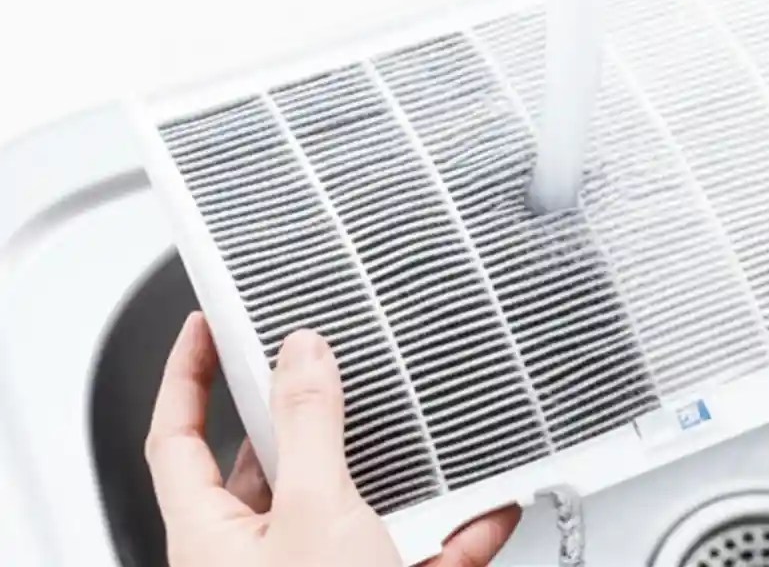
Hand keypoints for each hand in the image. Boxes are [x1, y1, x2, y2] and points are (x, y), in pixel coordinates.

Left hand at [146, 313, 519, 565]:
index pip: (177, 436)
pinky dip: (459, 533)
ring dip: (402, 476)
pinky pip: (420, 554)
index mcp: (211, 535)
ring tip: (423, 429)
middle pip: (274, 467)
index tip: (208, 325)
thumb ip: (309, 425)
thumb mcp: (313, 511)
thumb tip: (301, 353)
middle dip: (310, 418)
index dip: (188, 376)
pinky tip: (492, 509)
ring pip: (358, 509)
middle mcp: (259, 558)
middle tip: (332, 362)